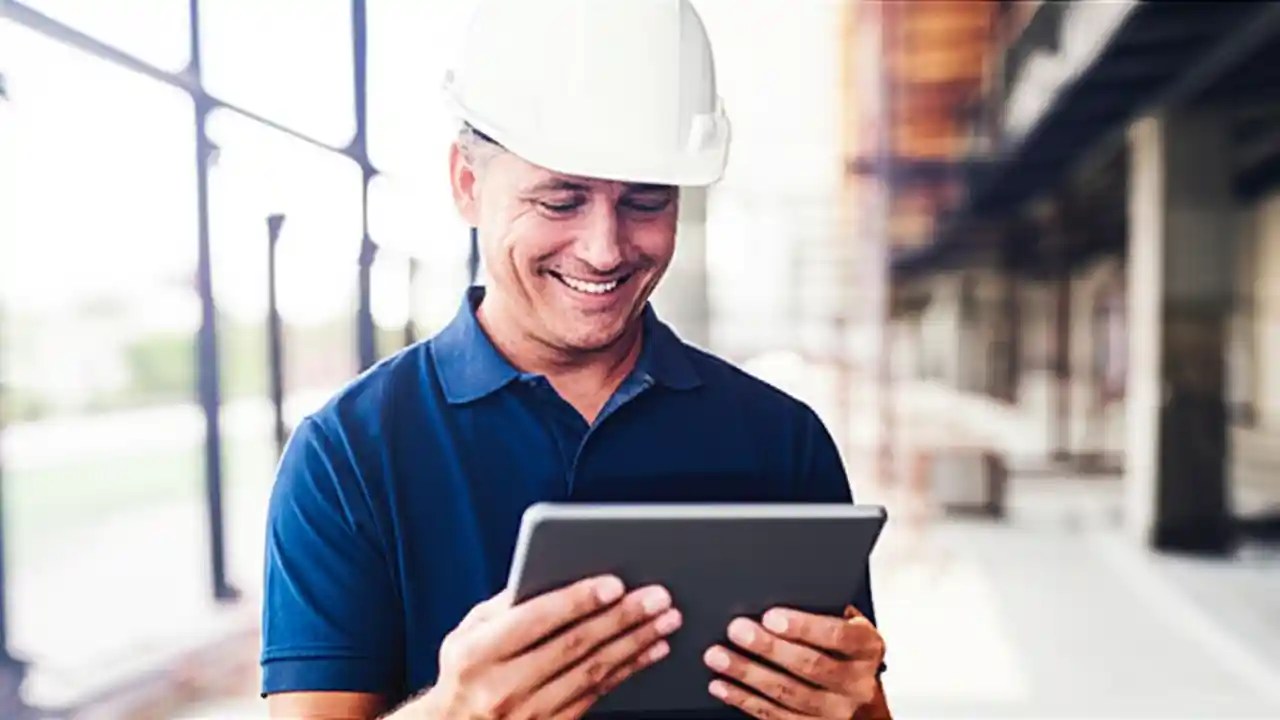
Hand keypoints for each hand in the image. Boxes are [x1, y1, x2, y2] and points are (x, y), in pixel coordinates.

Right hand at [422, 575, 681, 718]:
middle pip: (573, 646)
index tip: (613, 584)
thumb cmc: (466, 673)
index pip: (535, 620)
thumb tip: (549, 572)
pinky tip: (650, 650)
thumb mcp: (466, 635)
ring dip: (635, 643)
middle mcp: (503, 687)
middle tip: (657, 598)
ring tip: (665, 620)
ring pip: (593, 672)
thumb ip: (504, 606)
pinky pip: (598, 694)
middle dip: (621, 618)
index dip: (577, 600)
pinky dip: (629, 669)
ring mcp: (529, 713)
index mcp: (478, 654)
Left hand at [703, 606, 885, 718]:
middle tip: (737, 630)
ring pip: (789, 694)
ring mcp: (836, 711)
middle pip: (811, 665)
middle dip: (769, 647)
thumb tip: (780, 592)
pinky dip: (745, 700)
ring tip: (719, 656)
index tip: (771, 616)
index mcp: (868, 648)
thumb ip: (824, 611)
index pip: (839, 635)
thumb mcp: (846, 624)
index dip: (804, 626)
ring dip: (748, 674)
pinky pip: (776, 717)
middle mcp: (857, 683)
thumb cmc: (844, 650)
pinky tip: (724, 686)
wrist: (860, 699)